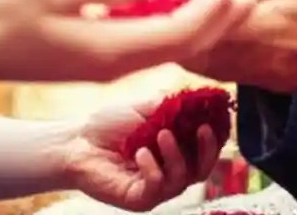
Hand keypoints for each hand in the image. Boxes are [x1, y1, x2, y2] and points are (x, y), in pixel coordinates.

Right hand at [0, 0, 255, 83]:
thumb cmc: (6, 13)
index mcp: (110, 49)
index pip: (178, 35)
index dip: (212, 12)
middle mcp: (117, 64)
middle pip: (184, 46)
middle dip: (221, 19)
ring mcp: (109, 65)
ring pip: (171, 47)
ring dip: (205, 22)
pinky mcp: (102, 58)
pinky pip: (152, 45)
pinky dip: (178, 25)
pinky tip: (188, 6)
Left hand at [58, 97, 223, 211]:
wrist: (76, 140)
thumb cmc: (108, 124)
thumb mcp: (146, 109)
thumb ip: (174, 106)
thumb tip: (204, 96)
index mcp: (174, 151)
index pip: (204, 149)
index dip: (216, 137)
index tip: (220, 119)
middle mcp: (169, 172)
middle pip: (202, 170)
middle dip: (208, 150)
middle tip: (203, 129)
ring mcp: (155, 188)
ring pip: (182, 180)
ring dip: (176, 155)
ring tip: (162, 134)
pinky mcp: (139, 199)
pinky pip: (156, 189)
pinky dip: (153, 168)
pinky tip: (141, 153)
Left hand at [178, 0, 296, 91]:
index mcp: (261, 27)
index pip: (199, 24)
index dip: (174, 6)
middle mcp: (255, 60)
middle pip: (193, 52)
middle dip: (175, 26)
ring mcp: (263, 77)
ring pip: (206, 66)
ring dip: (191, 41)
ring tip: (181, 12)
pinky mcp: (272, 84)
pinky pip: (227, 72)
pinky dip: (212, 52)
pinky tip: (211, 31)